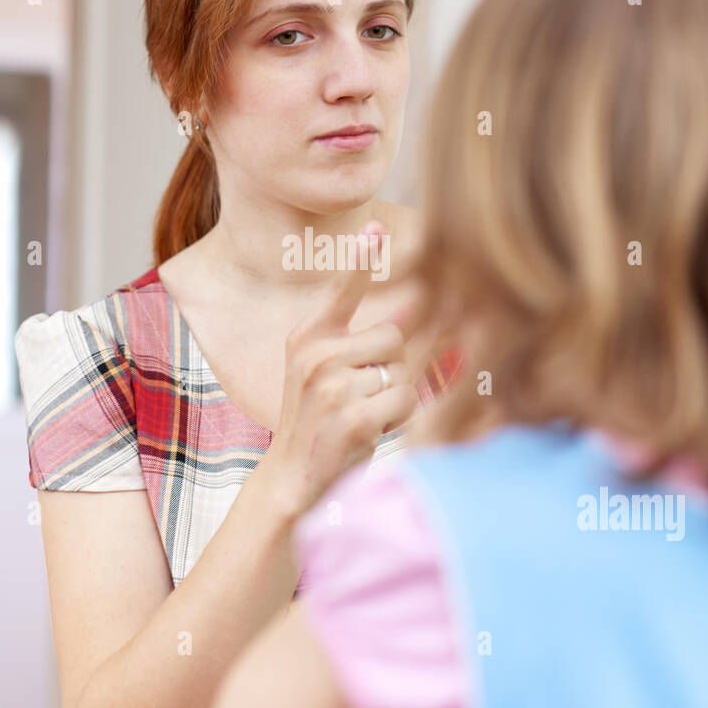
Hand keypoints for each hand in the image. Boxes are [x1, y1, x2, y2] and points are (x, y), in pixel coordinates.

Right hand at [264, 222, 420, 519]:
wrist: (291, 481)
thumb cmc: (319, 423)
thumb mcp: (325, 372)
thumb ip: (358, 337)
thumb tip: (415, 299)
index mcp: (307, 337)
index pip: (341, 290)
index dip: (361, 258)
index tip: (375, 226)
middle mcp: (315, 354)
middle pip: (393, 335)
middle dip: (392, 367)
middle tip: (362, 398)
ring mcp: (331, 385)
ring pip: (401, 370)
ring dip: (395, 397)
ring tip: (363, 417)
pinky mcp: (351, 416)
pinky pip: (405, 398)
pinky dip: (398, 418)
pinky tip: (369, 432)